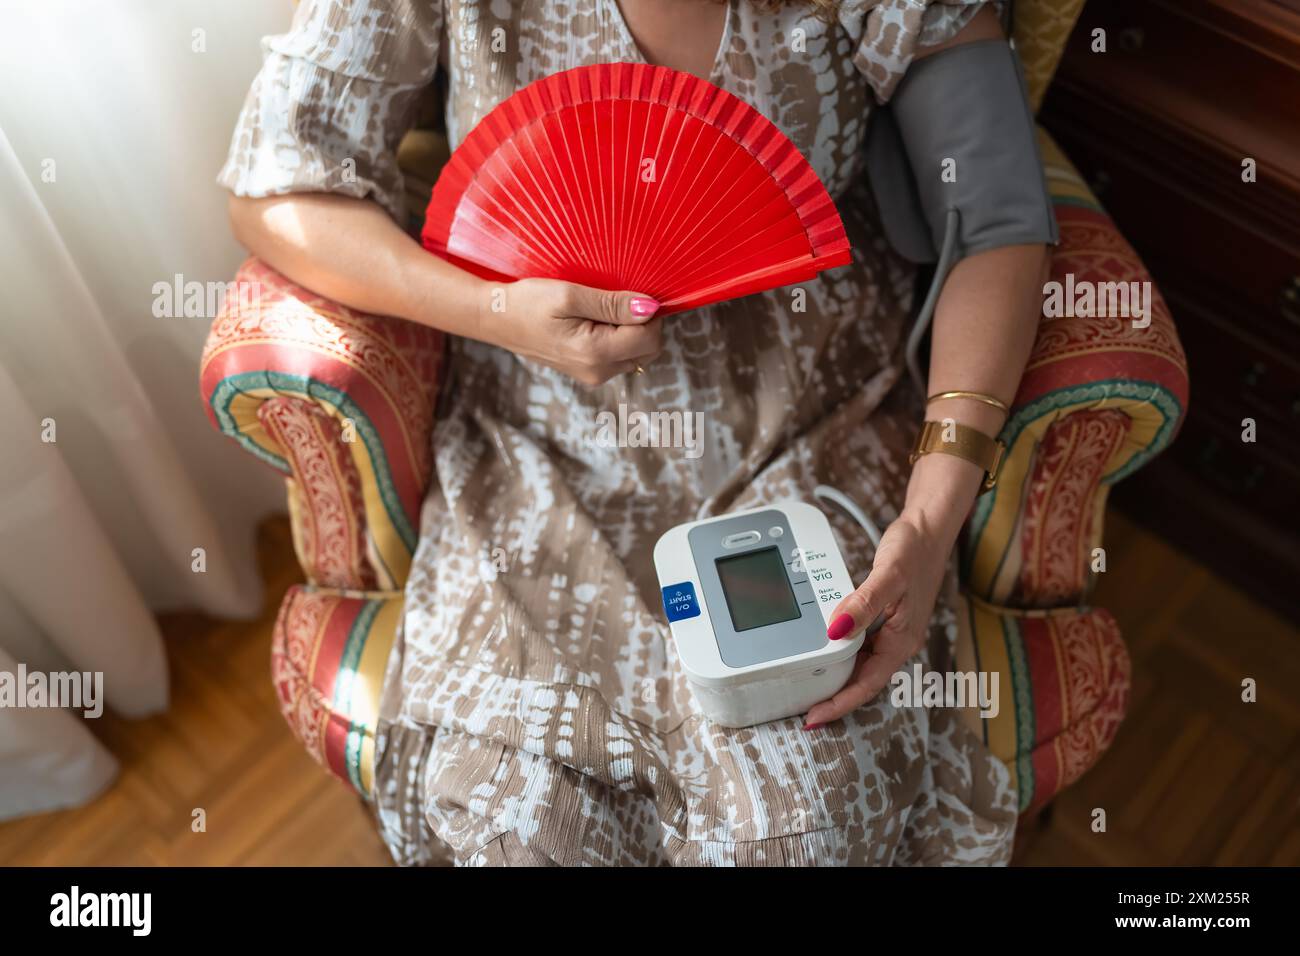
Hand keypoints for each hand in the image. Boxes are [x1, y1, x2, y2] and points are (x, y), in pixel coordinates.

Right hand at [477, 277, 663, 384]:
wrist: (496, 319)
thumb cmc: (527, 303)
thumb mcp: (569, 295)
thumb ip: (612, 303)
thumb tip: (649, 309)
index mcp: (595, 353)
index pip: (649, 337)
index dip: (649, 312)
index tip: (632, 292)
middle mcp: (598, 371)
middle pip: (648, 349)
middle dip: (643, 324)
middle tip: (616, 300)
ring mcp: (593, 375)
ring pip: (636, 353)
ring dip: (631, 331)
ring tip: (601, 310)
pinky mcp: (588, 371)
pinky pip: (620, 356)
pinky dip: (618, 338)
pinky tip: (595, 321)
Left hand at [802, 509, 955, 728]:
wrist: (928, 531)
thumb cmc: (914, 552)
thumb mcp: (888, 576)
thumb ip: (862, 604)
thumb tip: (835, 630)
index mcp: (901, 641)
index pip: (867, 684)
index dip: (841, 703)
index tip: (815, 718)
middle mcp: (897, 642)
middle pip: (863, 681)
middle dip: (836, 698)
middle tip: (804, 709)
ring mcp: (891, 632)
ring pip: (861, 665)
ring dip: (838, 679)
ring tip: (809, 689)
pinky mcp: (885, 621)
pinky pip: (861, 646)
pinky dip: (842, 654)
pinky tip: (825, 652)